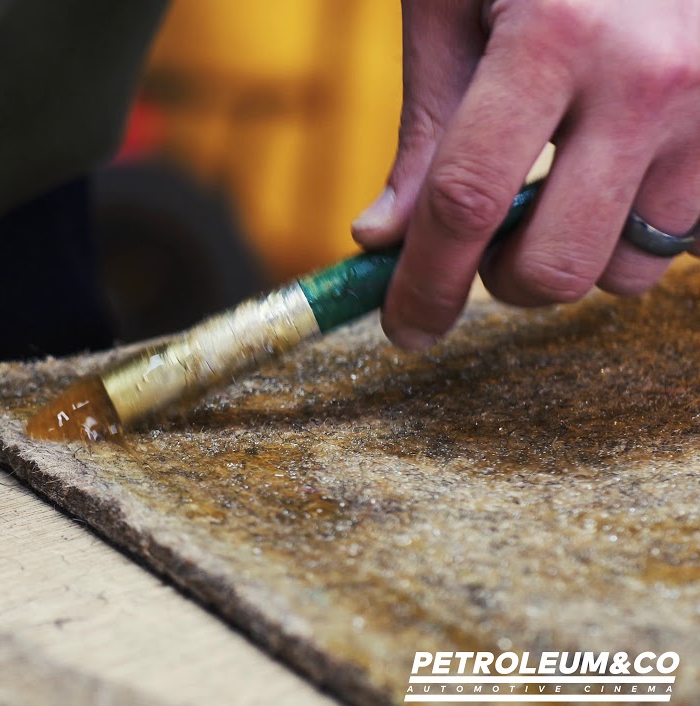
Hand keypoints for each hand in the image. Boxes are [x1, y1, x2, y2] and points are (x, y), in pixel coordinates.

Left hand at [352, 0, 699, 348]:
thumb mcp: (456, 6)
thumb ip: (427, 127)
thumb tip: (383, 237)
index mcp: (555, 36)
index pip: (469, 201)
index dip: (424, 282)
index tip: (404, 326)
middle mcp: (651, 76)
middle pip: (557, 264)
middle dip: (499, 284)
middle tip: (478, 254)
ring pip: (628, 267)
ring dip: (571, 257)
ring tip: (553, 190)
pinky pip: (684, 235)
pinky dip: (631, 229)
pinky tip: (609, 171)